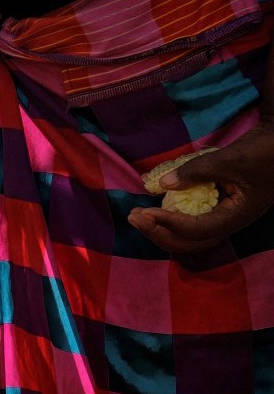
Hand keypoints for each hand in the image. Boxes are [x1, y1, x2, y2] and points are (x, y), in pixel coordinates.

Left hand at [128, 124, 273, 253]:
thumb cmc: (263, 151)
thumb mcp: (231, 159)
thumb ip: (197, 171)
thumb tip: (163, 184)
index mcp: (237, 216)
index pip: (197, 231)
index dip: (169, 224)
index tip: (145, 213)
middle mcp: (229, 222)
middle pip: (189, 242)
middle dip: (158, 233)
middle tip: (133, 217)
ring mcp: (223, 217)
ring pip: (188, 236)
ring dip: (160, 229)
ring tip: (137, 216)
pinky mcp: (218, 208)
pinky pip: (190, 223)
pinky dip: (169, 220)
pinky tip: (153, 211)